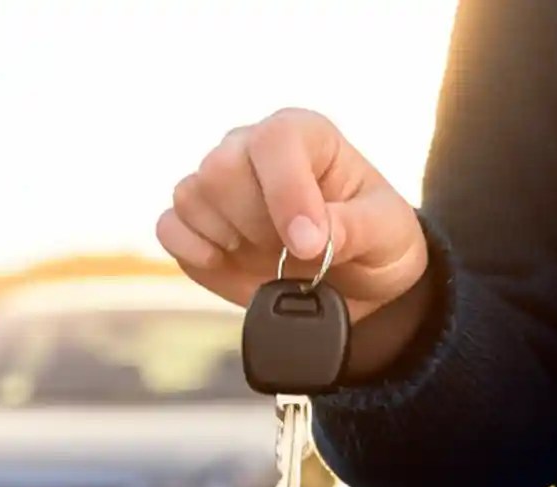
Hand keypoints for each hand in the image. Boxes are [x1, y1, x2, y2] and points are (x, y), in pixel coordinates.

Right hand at [156, 108, 428, 322]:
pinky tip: (226, 261)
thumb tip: (310, 238)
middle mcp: (251, 148)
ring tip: (270, 256)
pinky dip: (191, 249)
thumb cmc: (375, 240)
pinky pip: (169, 226)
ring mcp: (218, 185)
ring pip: (193, 197)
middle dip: (258, 224)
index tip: (308, 244)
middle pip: (222, 169)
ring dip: (230, 239)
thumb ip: (354, 229)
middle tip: (294, 252)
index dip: (286, 191)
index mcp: (303, 135)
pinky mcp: (196, 225)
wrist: (354, 281)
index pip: (276, 140)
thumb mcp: (387, 234)